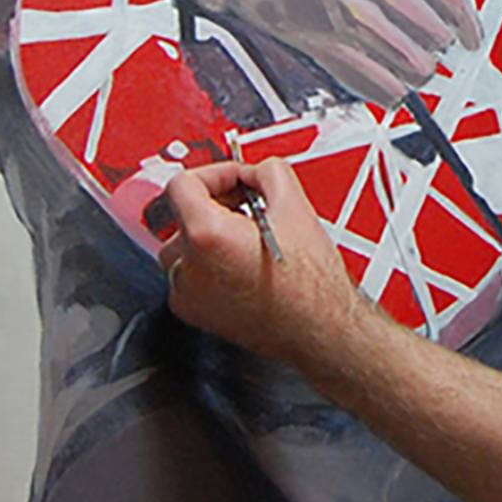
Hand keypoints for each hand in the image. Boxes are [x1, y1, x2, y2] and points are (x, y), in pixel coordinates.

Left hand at [158, 157, 361, 366]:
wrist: (320, 330)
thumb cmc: (311, 283)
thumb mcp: (295, 205)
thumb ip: (267, 171)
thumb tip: (253, 172)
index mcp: (205, 236)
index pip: (182, 184)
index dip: (214, 173)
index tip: (235, 179)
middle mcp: (187, 267)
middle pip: (182, 214)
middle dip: (216, 204)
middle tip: (250, 205)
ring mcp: (187, 294)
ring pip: (183, 245)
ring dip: (211, 234)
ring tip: (248, 237)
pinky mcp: (193, 313)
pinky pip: (189, 275)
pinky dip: (209, 264)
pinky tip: (243, 264)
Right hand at [202, 0, 477, 106]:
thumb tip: (453, 13)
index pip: (455, 1)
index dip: (468, 29)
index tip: (471, 43)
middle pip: (439, 41)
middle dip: (431, 51)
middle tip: (412, 51)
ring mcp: (358, 14)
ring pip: (418, 69)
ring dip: (409, 76)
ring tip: (390, 66)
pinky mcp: (335, 44)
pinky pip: (387, 88)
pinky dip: (387, 91)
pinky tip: (377, 80)